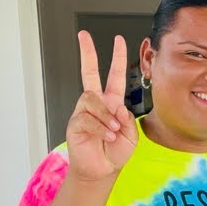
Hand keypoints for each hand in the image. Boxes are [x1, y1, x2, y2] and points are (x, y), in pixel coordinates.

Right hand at [65, 31, 137, 182]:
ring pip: (93, 100)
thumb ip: (127, 118)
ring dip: (107, 116)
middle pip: (89, 73)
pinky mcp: (75, 123)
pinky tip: (106, 135)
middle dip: (87, 53)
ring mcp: (84, 112)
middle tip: (84, 35)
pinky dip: (100, 127)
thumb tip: (115, 105)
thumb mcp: (131, 135)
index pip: (114, 75)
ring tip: (113, 131)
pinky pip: (87, 117)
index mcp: (112, 102)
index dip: (117, 58)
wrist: (102, 170)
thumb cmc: (115, 152)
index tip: (118, 40)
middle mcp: (96, 103)